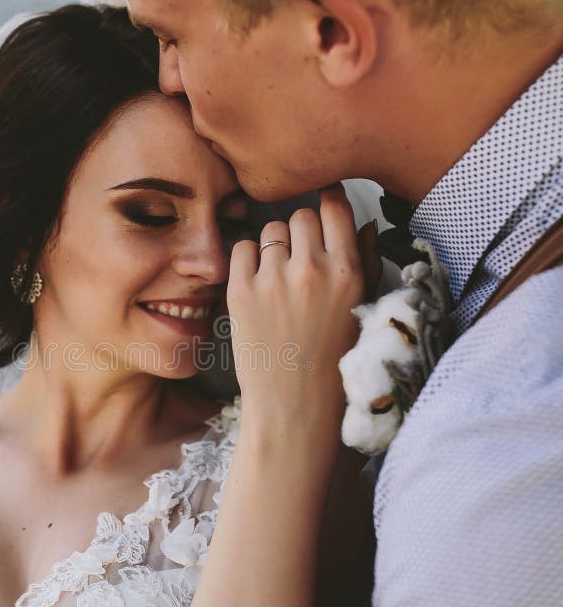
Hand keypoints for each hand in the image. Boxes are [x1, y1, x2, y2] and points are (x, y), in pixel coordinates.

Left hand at [228, 184, 367, 422]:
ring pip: (271, 230)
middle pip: (301, 215)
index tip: (323, 205)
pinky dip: (249, 259)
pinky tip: (258, 283)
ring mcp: (273, 280)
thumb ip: (366, 262)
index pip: (335, 206)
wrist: (295, 406)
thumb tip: (365, 223)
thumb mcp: (362, 310)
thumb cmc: (333, 362)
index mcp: (347, 272)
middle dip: (302, 231)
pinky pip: (242, 248)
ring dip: (275, 245)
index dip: (328, 201)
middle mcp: (311, 270)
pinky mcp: (241, 293)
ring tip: (280, 278)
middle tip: (300, 257)